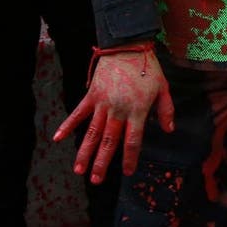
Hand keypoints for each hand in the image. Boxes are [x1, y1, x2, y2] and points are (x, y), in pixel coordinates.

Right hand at [53, 48, 174, 183]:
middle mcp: (118, 110)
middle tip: (96, 180)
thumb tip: (169, 130)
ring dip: (85, 152)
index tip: (128, 172)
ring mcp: (103, 103)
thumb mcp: (163, 88)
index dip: (130, 157)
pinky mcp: (92, 95)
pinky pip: (78, 113)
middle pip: (110, 141)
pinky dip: (67, 126)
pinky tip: (57, 138)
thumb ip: (166, 110)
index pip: (133, 140)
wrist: (128, 46)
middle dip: (102, 163)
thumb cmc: (148, 67)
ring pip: (93, 132)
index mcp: (137, 110)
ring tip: (79, 171)